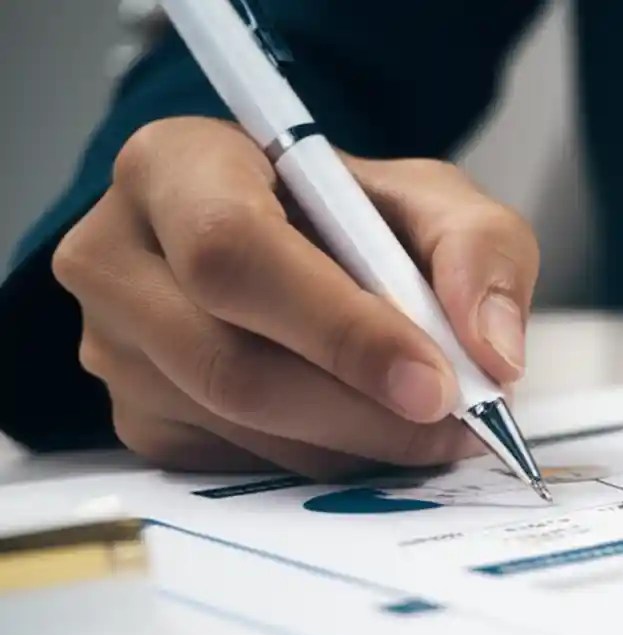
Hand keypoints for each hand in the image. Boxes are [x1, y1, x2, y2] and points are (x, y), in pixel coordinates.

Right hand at [53, 117, 538, 477]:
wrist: (300, 248)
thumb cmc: (353, 214)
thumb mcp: (434, 201)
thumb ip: (480, 253)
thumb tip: (493, 354)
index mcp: (174, 166)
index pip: (234, 251)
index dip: (339, 329)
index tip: (435, 382)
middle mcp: (116, 255)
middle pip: (228, 362)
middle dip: (361, 409)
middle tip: (456, 425)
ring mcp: (115, 347)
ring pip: (238, 427)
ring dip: (356, 443)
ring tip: (434, 425)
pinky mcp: (139, 420)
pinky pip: (237, 467)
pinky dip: (327, 461)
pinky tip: (373, 432)